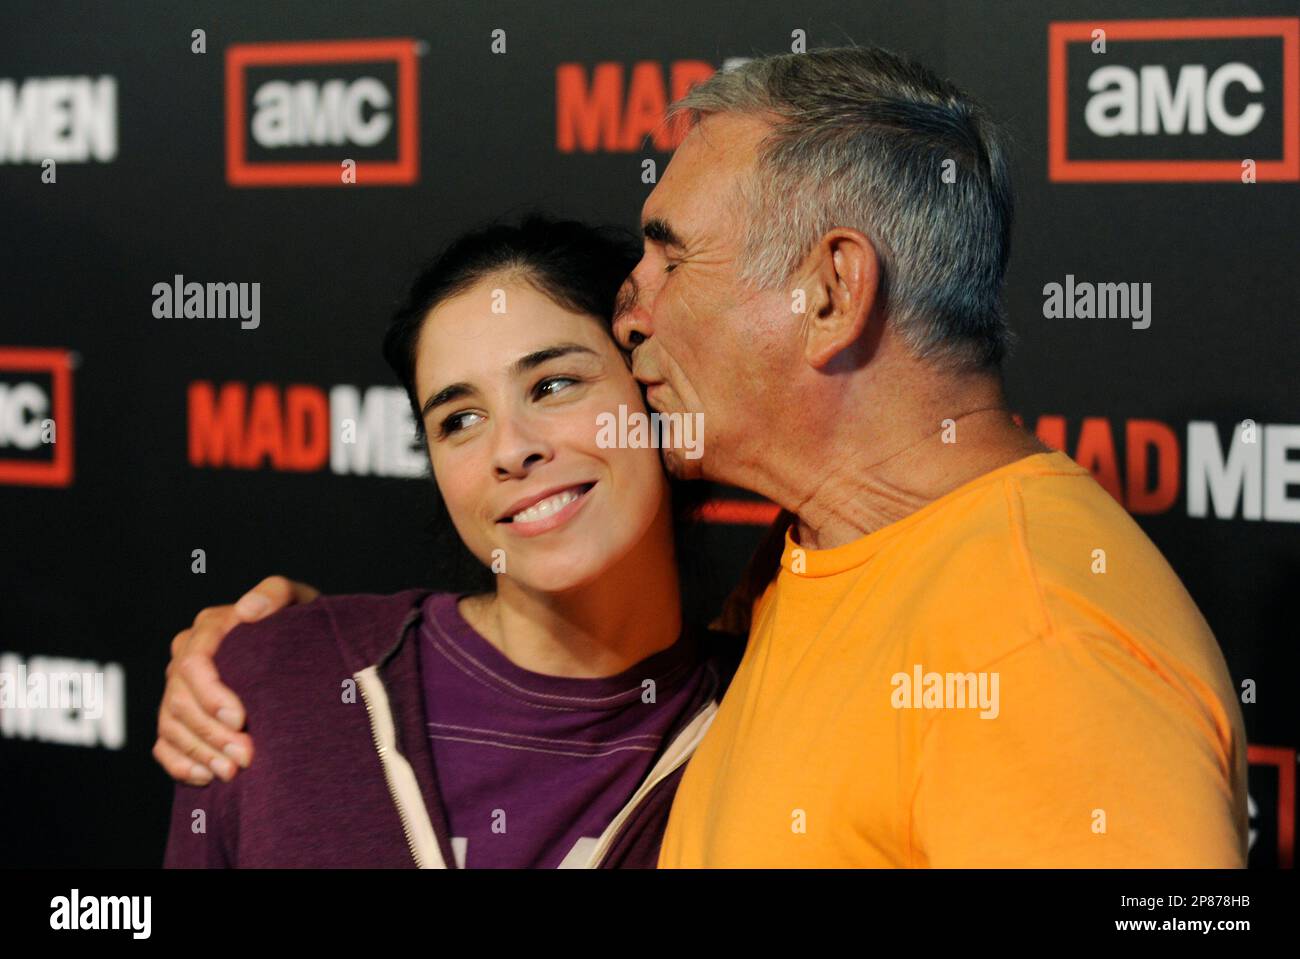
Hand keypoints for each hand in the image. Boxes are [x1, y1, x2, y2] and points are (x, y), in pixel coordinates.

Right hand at [153, 576, 319, 784]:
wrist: (301, 648)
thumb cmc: (299, 623)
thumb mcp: (298, 601)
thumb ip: (276, 593)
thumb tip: (247, 609)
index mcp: (209, 627)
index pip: (194, 663)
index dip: (211, 694)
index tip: (241, 718)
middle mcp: (186, 656)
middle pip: (179, 699)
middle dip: (210, 732)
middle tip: (245, 756)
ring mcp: (178, 688)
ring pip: (170, 725)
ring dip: (199, 752)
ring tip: (232, 771)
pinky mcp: (178, 716)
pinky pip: (164, 745)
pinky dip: (181, 763)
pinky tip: (207, 777)